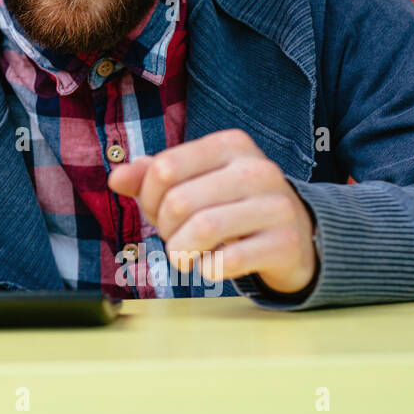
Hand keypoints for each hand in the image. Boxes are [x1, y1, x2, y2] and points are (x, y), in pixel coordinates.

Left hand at [106, 128, 318, 293]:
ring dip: (180, 251)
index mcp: (230, 145)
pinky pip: (226, 261)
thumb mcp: (196, 181)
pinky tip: (212, 265)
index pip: (165, 168)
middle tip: (174, 237)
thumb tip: (115, 179)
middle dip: (163, 228)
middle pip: (178, 202)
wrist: (298, 235)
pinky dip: (207, 269)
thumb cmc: (233, 205)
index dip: (148, 197)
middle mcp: (256, 169)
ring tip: (185, 255)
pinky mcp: (285, 243)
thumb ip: (153, 177)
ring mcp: (276, 205)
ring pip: (201, 229)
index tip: (157, 212)